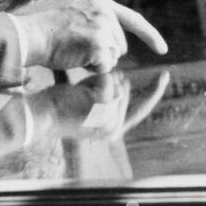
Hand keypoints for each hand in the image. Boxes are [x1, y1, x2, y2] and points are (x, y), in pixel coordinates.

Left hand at [26, 69, 171, 139]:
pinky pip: (108, 80)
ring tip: (77, 91)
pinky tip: (78, 89)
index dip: (154, 92)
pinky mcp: (101, 107)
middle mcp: (114, 129)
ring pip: (116, 82)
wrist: (41, 115)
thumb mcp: (89, 99)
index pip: (141, 108)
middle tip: (82, 89)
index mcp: (114, 130)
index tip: (165, 75)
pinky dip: (93, 78)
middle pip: (125, 89)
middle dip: (106, 80)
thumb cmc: (61, 105)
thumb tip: (123, 78)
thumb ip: (109, 93)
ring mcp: (109, 120)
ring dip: (97, 80)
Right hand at [29, 0, 166, 72]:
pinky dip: (92, 68)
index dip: (150, 36)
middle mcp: (106, 13)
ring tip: (75, 50)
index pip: (134, 19)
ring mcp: (104, 28)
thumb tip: (117, 47)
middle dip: (105, 53)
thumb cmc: (51, 32)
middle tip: (78, 46)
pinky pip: (105, 66)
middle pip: (120, 46)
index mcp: (103, 4)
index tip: (163, 50)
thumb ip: (101, 24)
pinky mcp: (99, 45)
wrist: (33, 35)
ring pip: (113, 58)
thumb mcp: (80, 17)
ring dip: (96, 61)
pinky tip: (76, 57)